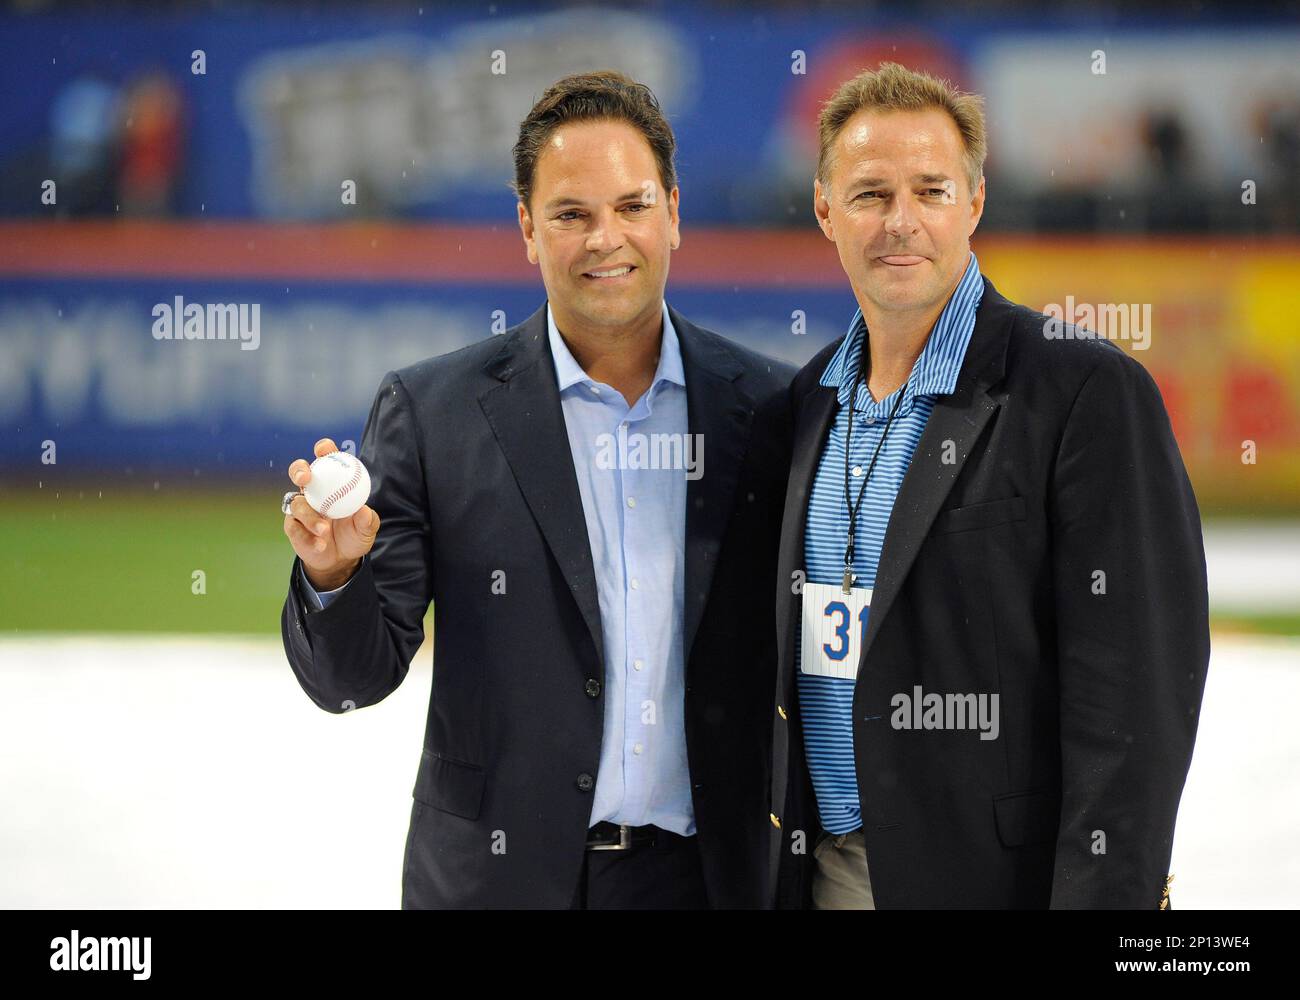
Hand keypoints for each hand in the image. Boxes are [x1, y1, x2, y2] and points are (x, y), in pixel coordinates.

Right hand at [283, 438, 379, 590]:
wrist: (341, 559)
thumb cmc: (355, 534)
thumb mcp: (366, 529)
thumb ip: (367, 520)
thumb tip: (364, 510)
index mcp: (332, 482)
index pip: (326, 459)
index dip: (323, 449)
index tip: (323, 449)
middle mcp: (313, 492)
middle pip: (299, 472)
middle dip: (299, 470)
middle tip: (306, 478)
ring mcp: (300, 508)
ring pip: (297, 504)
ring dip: (310, 516)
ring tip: (325, 530)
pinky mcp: (292, 526)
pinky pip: (295, 528)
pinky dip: (308, 536)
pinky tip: (320, 545)